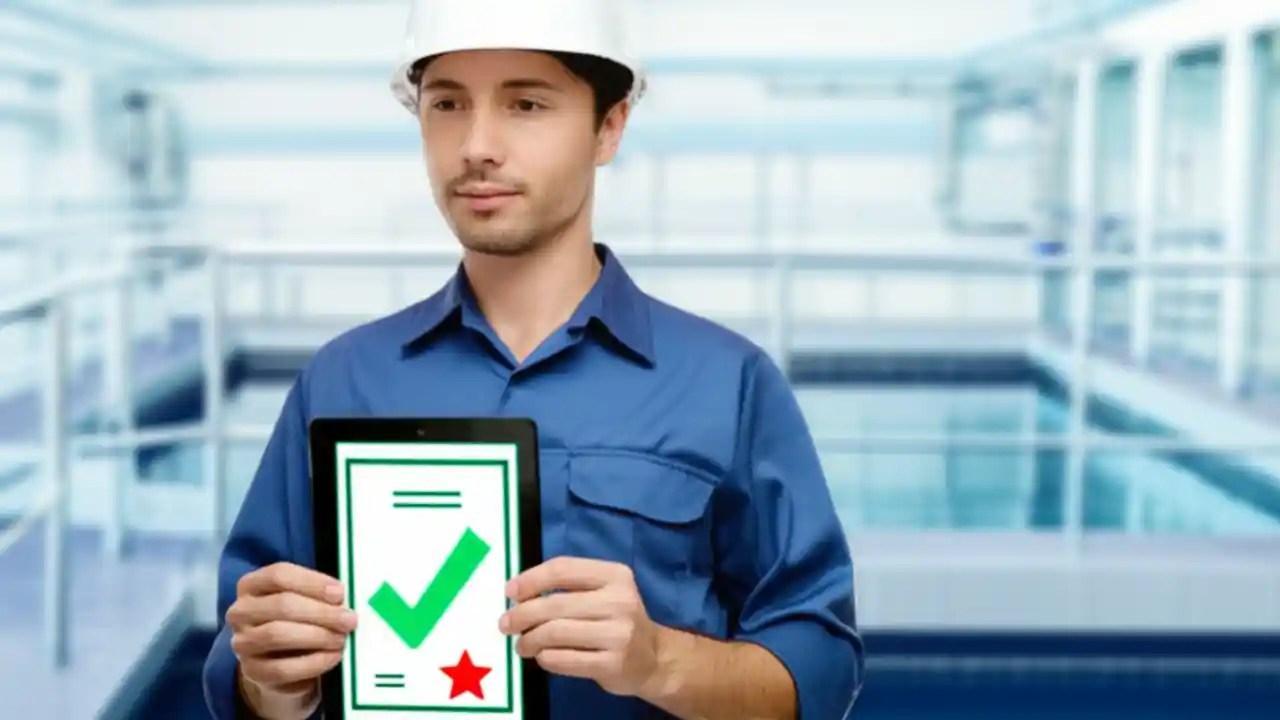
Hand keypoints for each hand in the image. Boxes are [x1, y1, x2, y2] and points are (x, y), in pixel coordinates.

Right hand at [227, 562, 357, 715]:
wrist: (282, 661)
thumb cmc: (299, 620)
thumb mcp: (306, 600)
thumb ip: (321, 595)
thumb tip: (344, 599)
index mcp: (252, 585)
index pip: (279, 575)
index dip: (312, 582)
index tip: (340, 593)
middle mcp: (241, 611)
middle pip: (281, 605)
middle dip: (321, 612)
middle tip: (349, 620)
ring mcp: (242, 642)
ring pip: (277, 635)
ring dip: (317, 636)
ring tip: (342, 639)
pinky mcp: (252, 671)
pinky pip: (282, 668)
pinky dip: (313, 662)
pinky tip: (333, 657)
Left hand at [498, 557, 663, 697]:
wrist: (652, 658)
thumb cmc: (616, 619)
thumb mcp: (603, 591)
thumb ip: (569, 585)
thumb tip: (518, 592)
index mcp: (615, 575)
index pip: (563, 569)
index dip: (530, 579)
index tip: (510, 592)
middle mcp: (620, 601)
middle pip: (555, 604)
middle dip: (522, 614)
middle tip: (506, 624)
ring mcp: (618, 634)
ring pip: (555, 633)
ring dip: (529, 639)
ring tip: (522, 644)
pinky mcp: (613, 664)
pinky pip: (563, 660)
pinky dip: (545, 658)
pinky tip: (542, 656)